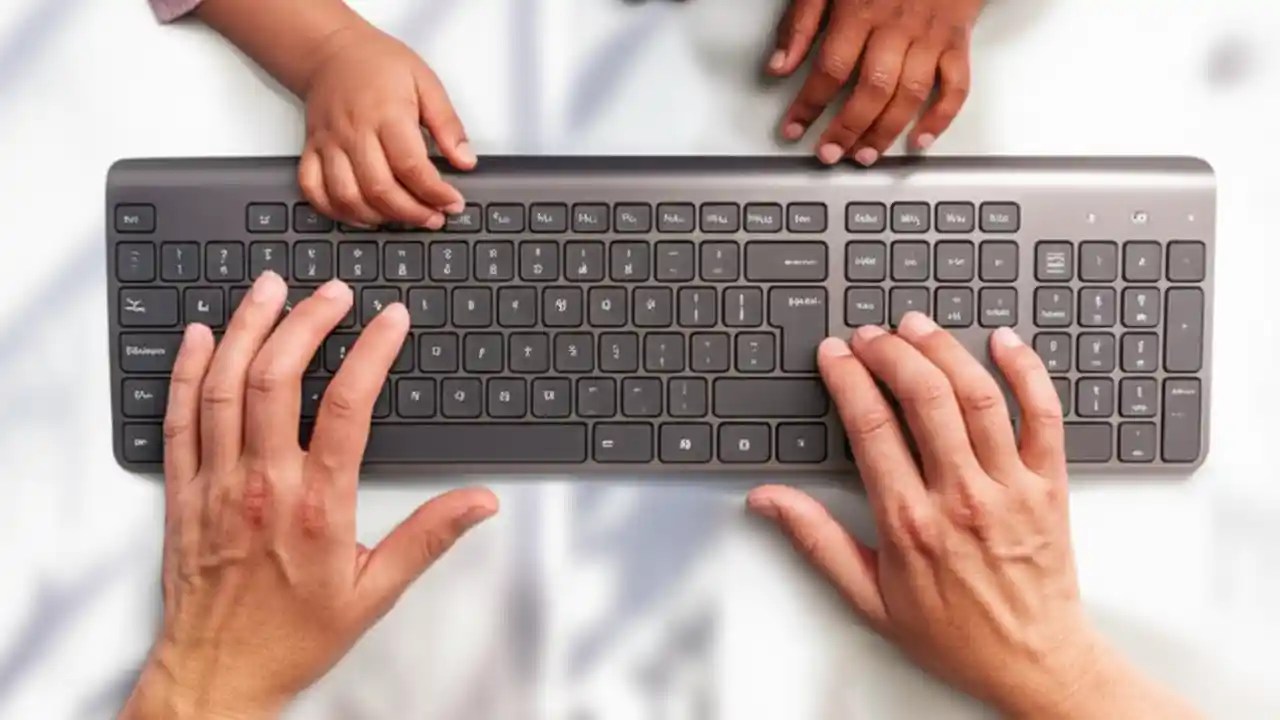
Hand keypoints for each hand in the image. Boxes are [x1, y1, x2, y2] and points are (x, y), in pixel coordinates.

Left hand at [120, 272, 496, 719]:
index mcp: (318, 506)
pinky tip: (202, 338)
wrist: (217, 672)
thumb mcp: (376, 592)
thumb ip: (430, 537)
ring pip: (225, 387)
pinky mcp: (182, 492)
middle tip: (331, 291)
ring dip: (246, 329)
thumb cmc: (293, 635)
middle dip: (306, 321)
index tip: (390, 319)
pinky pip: (179, 418)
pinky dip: (188, 371)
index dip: (371, 351)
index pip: (348, 406)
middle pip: (279, 378)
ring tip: (268, 289)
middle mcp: (263, 485)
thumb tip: (480, 502)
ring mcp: (216, 484)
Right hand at [298, 24, 475, 228]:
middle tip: (433, 218)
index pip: (411, 166)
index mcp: (386, 114)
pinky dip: (336, 211)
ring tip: (402, 218)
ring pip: (347, 196)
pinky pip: (314, 190)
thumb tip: (465, 160)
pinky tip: (361, 215)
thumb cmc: (379, 63)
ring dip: (377, 217)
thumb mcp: (426, 82)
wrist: (331, 50)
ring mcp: (329, 144)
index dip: (435, 193)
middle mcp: (354, 132)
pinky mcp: (312, 150)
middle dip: (412, 213)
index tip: (453, 204)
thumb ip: (448, 124)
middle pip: (380, 189)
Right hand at [748, 313, 1198, 718]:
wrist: (1032, 661)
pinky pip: (1043, 415)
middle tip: (870, 336)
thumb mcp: (868, 597)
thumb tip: (768, 500)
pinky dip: (1026, 371)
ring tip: (917, 327)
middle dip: (890, 353)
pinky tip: (1004, 342)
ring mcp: (1010, 488)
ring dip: (943, 350)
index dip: (848, 379)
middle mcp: (961, 498)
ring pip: (977, 397)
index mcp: (909, 523)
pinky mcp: (1050, 485)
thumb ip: (816, 540)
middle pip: (923, 399)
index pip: (872, 428)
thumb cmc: (952, 632)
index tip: (835, 354)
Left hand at [767, 0, 979, 165]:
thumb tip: (779, 65)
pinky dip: (941, 118)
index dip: (809, 105)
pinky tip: (919, 139)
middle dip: (848, 129)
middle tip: (829, 154)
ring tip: (864, 156)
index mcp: (861, 10)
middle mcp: (898, 27)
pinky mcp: (957, 40)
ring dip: (886, 132)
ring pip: (910, 95)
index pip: (830, 69)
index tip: (793, 129)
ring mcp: (930, 36)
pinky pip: (956, 86)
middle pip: (872, 89)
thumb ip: (802, 22)